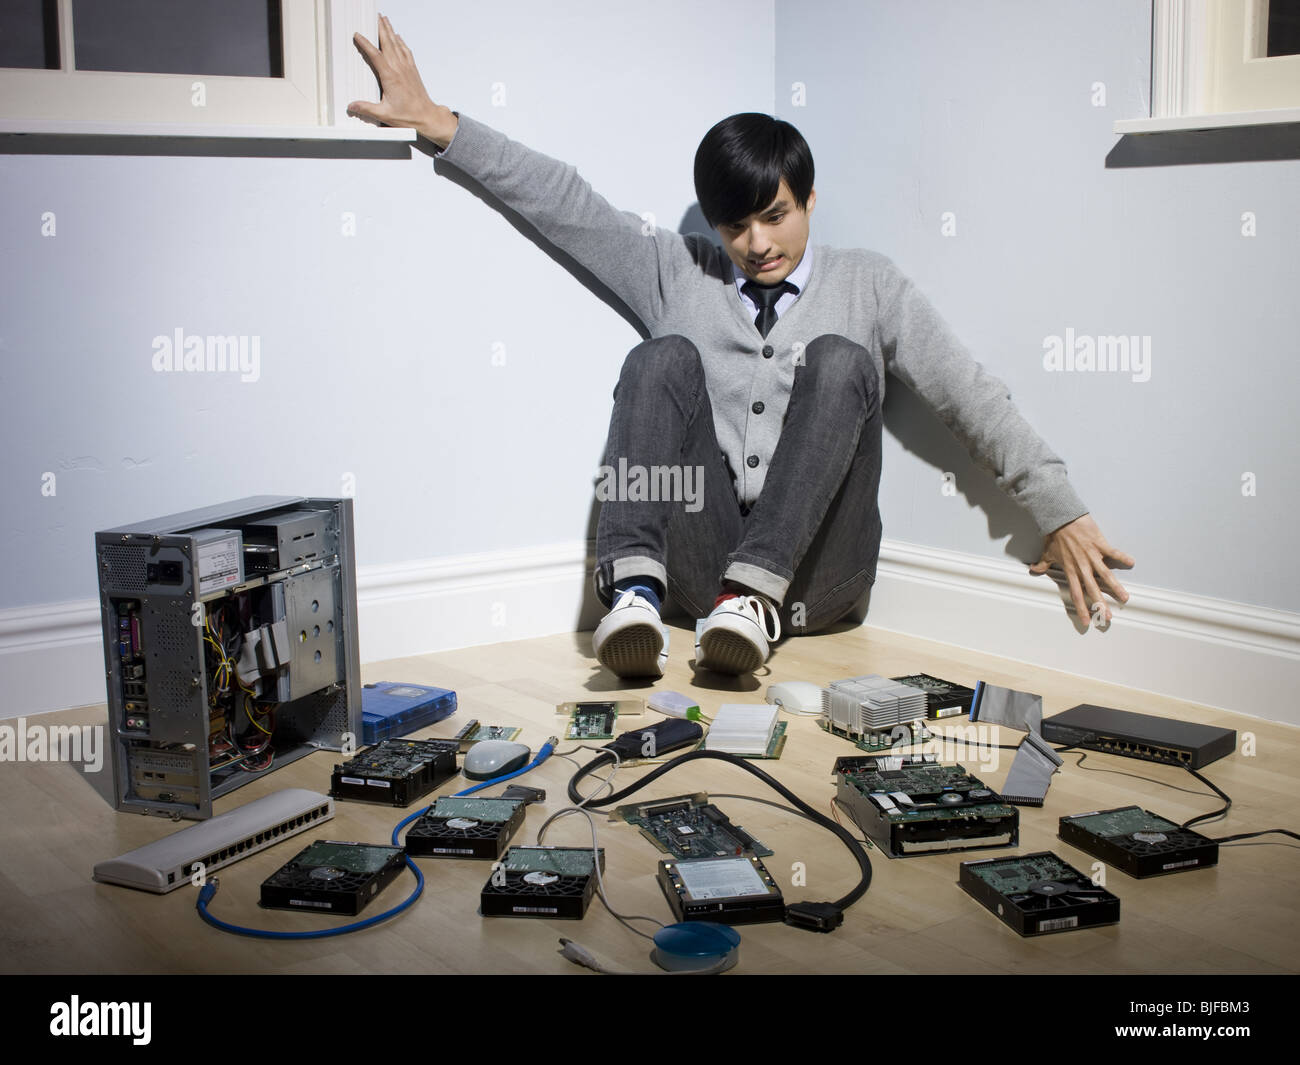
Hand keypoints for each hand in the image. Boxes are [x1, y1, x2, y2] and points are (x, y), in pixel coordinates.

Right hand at [348, 16, 457, 145]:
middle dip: (381, 28)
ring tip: (385, 20)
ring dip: (390, 31)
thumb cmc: (409, 116)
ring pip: (397, 44)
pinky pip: (406, 51)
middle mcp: (399, 69)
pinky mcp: (413, 71)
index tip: (358, 35)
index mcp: (390, 77)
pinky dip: (401, 42)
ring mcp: (407, 68)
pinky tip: (398, 37)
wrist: (427, 117)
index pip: (375, 55)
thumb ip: (366, 108)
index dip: (366, 44)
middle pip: (388, 43)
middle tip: (375, 16)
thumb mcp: (384, 114)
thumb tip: (352, 106)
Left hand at [1029, 514, 1133, 628]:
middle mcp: (1082, 566)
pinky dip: (1122, 557)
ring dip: (1115, 587)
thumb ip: (1043, 564)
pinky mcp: (1099, 544)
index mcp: (1070, 570)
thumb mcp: (1047, 552)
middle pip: (1092, 589)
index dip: (1081, 608)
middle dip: (1100, 604)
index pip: (1076, 593)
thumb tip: (1034, 569)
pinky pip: (1112, 552)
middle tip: (1108, 617)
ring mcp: (1092, 555)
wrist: (1060, 518)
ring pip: (1105, 575)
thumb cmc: (1054, 535)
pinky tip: (1132, 562)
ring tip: (1125, 598)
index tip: (1087, 621)